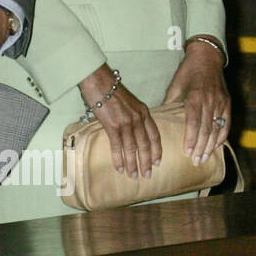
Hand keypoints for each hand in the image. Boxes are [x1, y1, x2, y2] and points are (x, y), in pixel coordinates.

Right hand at [78, 63, 162, 179]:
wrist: (98, 79)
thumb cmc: (109, 86)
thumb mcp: (128, 100)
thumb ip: (133, 113)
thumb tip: (130, 126)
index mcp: (143, 111)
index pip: (154, 135)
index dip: (156, 150)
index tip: (157, 162)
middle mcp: (137, 118)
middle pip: (145, 145)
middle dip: (146, 162)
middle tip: (147, 175)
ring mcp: (126, 122)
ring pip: (132, 148)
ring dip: (133, 164)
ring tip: (133, 176)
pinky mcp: (112, 125)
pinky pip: (117, 146)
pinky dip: (119, 158)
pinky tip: (119, 167)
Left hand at [163, 39, 231, 164]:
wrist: (207, 58)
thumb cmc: (187, 72)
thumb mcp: (175, 86)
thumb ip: (171, 104)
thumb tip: (162, 120)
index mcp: (195, 97)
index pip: (194, 123)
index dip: (191, 138)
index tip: (187, 152)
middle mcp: (210, 101)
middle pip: (206, 129)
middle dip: (201, 147)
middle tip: (195, 161)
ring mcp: (221, 102)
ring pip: (217, 128)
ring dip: (211, 145)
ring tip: (204, 158)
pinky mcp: (227, 103)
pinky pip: (226, 123)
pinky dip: (222, 135)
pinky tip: (217, 146)